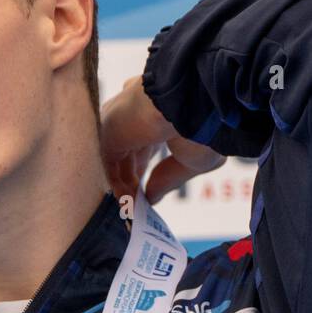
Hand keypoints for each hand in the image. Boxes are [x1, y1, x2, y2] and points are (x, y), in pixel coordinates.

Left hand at [100, 75, 224, 202]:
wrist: (197, 103)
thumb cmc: (204, 122)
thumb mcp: (192, 158)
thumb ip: (167, 179)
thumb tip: (150, 198)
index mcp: (157, 106)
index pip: (142, 138)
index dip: (142, 166)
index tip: (145, 188)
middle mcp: (135, 108)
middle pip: (126, 147)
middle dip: (130, 176)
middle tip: (136, 202)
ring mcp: (120, 117)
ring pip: (115, 156)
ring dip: (123, 184)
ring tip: (132, 209)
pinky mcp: (109, 128)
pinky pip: (107, 162)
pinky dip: (115, 183)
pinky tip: (127, 202)